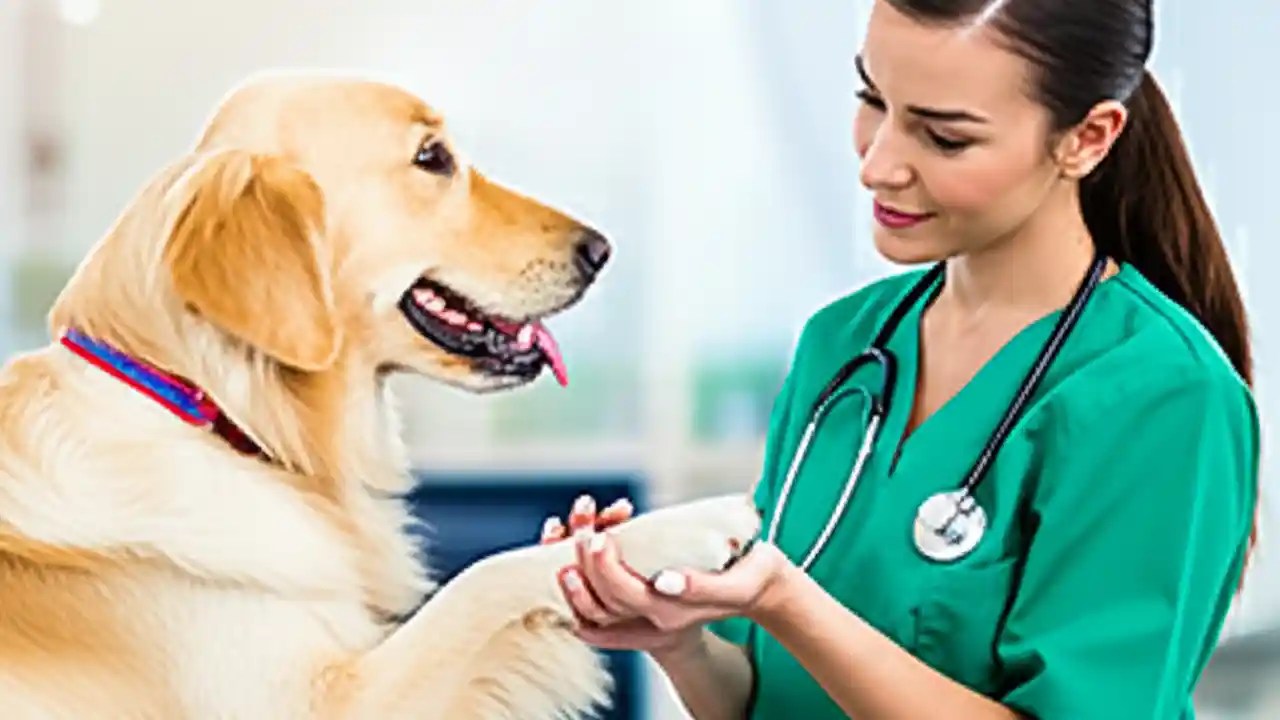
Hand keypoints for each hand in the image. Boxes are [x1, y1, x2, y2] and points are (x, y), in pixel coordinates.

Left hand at [541, 495, 793, 659]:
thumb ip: (702, 586)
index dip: (605, 570)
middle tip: (582, 530)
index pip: (626, 596)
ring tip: (576, 533)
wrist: (763, 588)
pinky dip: (587, 577)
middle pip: (604, 601)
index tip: (600, 537)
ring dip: (578, 573)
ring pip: (598, 603)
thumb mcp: (738, 584)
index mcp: (673, 614)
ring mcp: (650, 609)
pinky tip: (587, 542)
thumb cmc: (755, 578)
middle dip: (585, 565)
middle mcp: (655, 617)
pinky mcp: (649, 595)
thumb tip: (664, 581)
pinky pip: (605, 596)